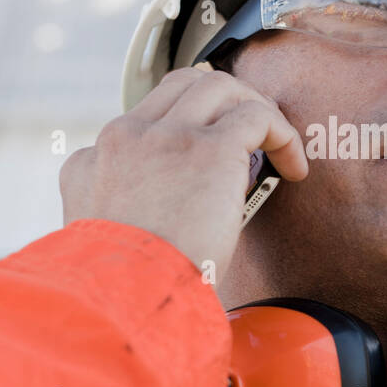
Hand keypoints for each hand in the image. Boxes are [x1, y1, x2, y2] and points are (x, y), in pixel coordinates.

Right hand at [59, 64, 307, 288]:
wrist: (125, 300)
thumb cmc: (122, 294)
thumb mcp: (104, 246)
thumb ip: (125, 220)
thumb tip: (167, 222)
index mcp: (91, 164)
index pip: (141, 124)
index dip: (182, 134)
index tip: (207, 166)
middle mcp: (125, 138)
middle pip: (181, 86)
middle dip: (222, 101)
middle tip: (250, 136)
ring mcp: (167, 136)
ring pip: (218, 86)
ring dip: (253, 108)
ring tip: (276, 144)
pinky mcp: (210, 148)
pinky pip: (257, 116)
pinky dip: (283, 135)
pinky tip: (294, 167)